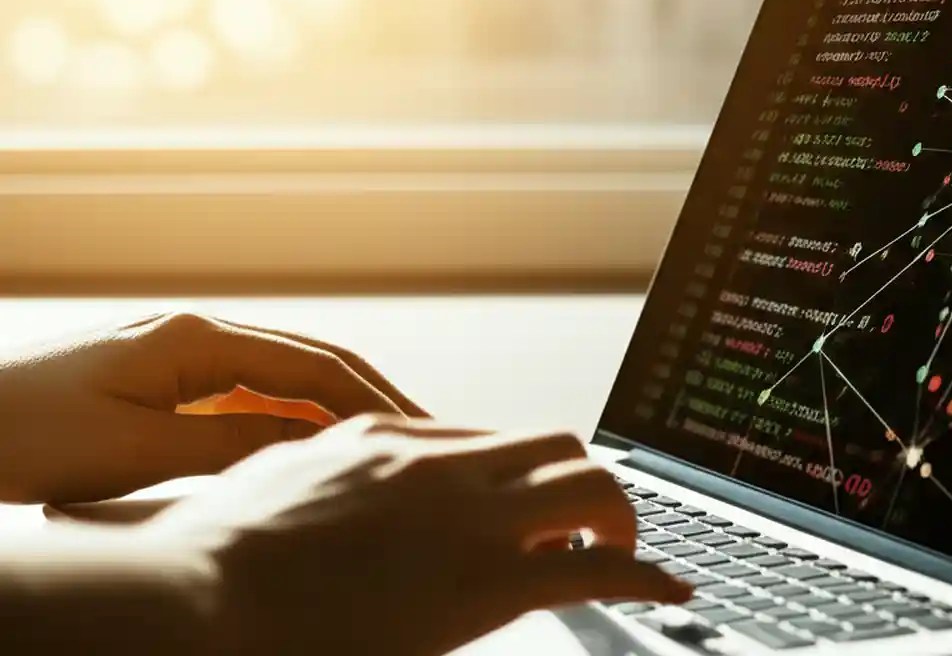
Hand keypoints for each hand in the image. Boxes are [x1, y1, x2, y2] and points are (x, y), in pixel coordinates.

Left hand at [0, 312, 427, 503]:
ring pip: (281, 383)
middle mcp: (197, 337)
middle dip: (370, 396)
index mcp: (196, 340)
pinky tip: (313, 451)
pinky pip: (246, 402)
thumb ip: (230, 446)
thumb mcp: (137, 451)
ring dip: (333, 412)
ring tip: (384, 447)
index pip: (312, 367)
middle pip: (309, 362)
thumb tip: (312, 445)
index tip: (422, 432)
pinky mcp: (164, 385)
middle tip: (427, 435)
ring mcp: (181, 359)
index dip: (373, 399)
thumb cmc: (29, 436)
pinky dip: (289, 425)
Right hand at [147, 416, 691, 655]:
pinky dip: (643, 571)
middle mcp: (438, 461)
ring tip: (618, 551)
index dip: (517, 478)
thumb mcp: (266, 491)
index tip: (528, 507)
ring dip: (617, 515)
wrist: (197, 599)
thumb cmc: (210, 559)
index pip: (483, 441)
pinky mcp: (490, 577)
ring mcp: (468, 513)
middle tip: (579, 529)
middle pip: (550, 444)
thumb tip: (318, 481)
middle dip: (576, 484)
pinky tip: (664, 584)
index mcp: (384, 441)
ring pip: (588, 481)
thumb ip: (315, 480)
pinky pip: (596, 565)